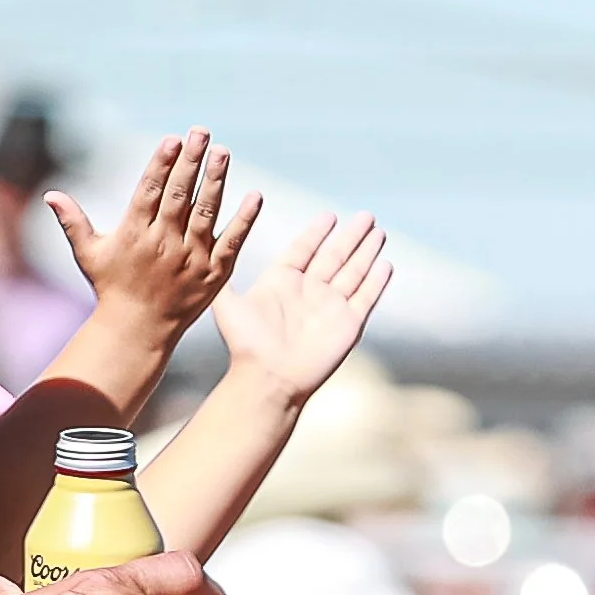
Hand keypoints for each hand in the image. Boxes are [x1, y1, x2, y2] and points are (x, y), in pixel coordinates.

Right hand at [45, 129, 259, 339]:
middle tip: (202, 132)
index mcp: (135, 234)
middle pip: (180, 195)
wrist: (137, 330)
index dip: (162, 164)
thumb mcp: (89, 254)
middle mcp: (163, 243)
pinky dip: (245, 220)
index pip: (150, 191)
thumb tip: (50, 194)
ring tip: (223, 153)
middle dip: (191, 161)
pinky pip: (232, 242)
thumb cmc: (110, 288)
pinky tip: (255, 196)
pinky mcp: (214, 273)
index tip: (173, 139)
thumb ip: (73, 222)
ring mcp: (191, 258)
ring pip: (207, 213)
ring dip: (216, 181)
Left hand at [212, 212, 391, 400]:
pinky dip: (376, 281)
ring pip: (353, 271)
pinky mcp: (348, 324)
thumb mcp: (229, 306)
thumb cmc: (247, 345)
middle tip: (365, 216)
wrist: (269, 378)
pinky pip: (365, 297)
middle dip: (350, 236)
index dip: (317, 233)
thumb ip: (223, 279)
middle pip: (334, 255)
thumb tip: (209, 252)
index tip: (329, 216)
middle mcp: (308, 291)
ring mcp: (330, 306)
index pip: (304, 249)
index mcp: (282, 282)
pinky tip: (385, 263)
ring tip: (377, 232)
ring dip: (366, 252)